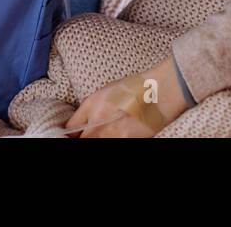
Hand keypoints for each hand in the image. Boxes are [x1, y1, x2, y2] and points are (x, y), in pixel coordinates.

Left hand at [64, 57, 190, 137]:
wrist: (160, 89)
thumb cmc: (136, 87)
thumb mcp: (107, 91)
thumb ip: (93, 108)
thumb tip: (84, 123)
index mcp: (91, 104)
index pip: (71, 128)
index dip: (70, 134)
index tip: (72, 136)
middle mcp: (98, 119)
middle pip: (82, 139)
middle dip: (83, 138)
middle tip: (88, 136)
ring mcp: (112, 131)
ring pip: (97, 142)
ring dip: (99, 138)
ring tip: (108, 132)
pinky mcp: (126, 139)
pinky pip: (113, 143)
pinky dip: (114, 140)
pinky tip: (120, 134)